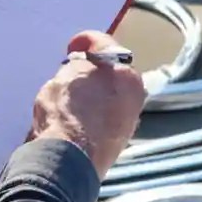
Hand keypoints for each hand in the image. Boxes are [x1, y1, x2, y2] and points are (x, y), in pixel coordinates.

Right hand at [31, 31, 146, 179]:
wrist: (67, 161)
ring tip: (71, 96)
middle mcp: (135, 97)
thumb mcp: (67, 75)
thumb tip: (83, 65)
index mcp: (126, 74)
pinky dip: (94, 113)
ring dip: (95, 93)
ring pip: (110, 97)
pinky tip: (75, 117)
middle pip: (113, 73)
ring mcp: (128, 122)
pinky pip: (106, 118)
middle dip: (94, 70)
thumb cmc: (66, 114)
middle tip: (72, 70)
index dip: (86, 40)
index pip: (105, 45)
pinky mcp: (117, 143)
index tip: (74, 45)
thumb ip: (80, 65)